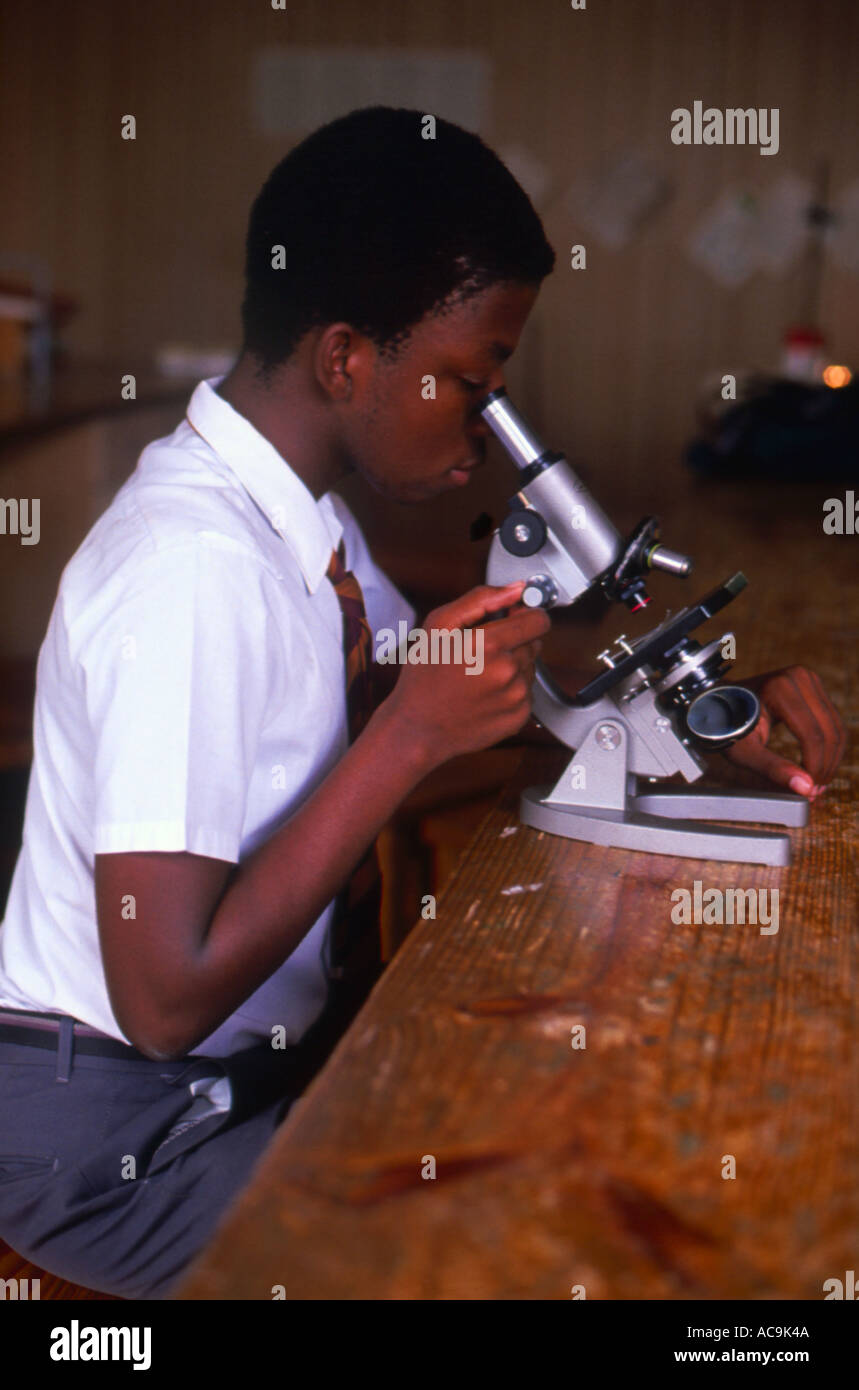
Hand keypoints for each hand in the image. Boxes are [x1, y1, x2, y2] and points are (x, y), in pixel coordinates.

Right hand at [380, 581, 550, 771]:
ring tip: (479, 676)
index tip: (514, 618)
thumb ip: (480, 600)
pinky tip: (484, 694)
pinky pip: (526, 693)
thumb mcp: (438, 626)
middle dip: (514, 642)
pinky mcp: (519, 717)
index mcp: (489, 645)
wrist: (417, 729)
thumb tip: (516, 589)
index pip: (538, 620)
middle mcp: (508, 672)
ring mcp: (516, 698)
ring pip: (530, 668)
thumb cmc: (423, 678)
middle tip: (481, 653)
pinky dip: (510, 691)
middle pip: (534, 643)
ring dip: (512, 667)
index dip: (526, 615)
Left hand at [723, 665, 846, 798]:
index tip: (810, 790)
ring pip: (836, 727)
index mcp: (779, 689)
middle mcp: (798, 678)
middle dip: (825, 766)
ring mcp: (808, 679)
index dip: (815, 766)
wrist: (718, 700)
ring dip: (831, 759)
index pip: (811, 735)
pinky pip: (832, 721)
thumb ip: (772, 768)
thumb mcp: (743, 750)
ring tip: (817, 783)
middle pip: (828, 732)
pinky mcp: (813, 685)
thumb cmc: (725, 724)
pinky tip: (819, 765)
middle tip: (815, 791)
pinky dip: (830, 746)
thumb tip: (805, 788)